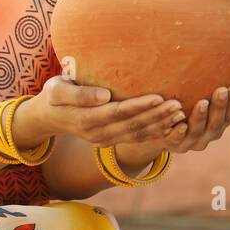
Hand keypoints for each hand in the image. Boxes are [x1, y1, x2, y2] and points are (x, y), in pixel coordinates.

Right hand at [13, 75, 185, 152]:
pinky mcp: (112, 140)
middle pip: (133, 126)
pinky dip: (156, 134)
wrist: (49, 115)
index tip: (159, 97)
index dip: (139, 106)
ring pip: (138, 135)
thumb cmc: (53, 95)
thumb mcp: (57, 90)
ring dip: (160, 126)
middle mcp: (98, 134)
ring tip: (180, 114)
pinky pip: (137, 139)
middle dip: (156, 116)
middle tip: (178, 105)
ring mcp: (106, 140)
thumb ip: (78, 93)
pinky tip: (172, 126)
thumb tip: (105, 96)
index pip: (119, 113)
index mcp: (86, 120)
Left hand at [164, 80, 229, 153]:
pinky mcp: (172, 145)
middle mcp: (205, 138)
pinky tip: (181, 123)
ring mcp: (188, 143)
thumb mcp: (201, 102)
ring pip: (197, 132)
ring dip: (201, 117)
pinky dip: (179, 133)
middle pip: (215, 125)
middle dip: (219, 108)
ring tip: (202, 102)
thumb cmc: (185, 111)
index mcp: (216, 127)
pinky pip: (176, 140)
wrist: (159, 132)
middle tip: (221, 90)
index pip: (229, 117)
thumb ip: (219, 92)